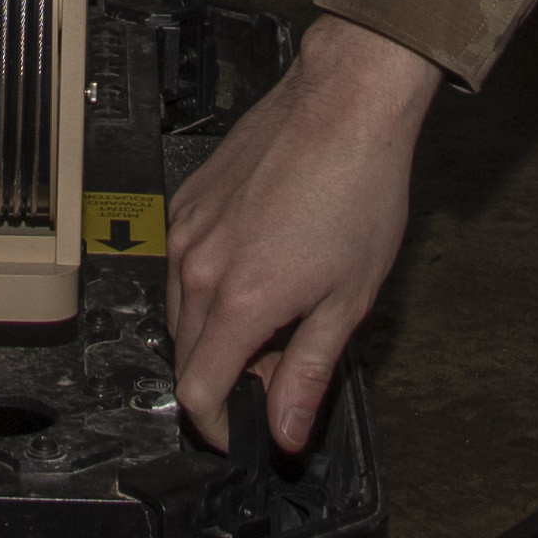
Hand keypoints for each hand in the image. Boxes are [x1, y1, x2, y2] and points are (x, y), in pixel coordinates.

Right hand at [168, 14, 442, 451]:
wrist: (345, 106)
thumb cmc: (358, 192)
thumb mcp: (347, 300)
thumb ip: (308, 372)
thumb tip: (286, 430)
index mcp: (237, 301)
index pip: (198, 391)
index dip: (218, 425)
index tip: (241, 431)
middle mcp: (197, 267)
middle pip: (185, 354)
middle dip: (224, 377)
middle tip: (277, 369)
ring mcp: (185, 229)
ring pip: (179, 309)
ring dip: (214, 331)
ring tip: (274, 314)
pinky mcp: (187, 200)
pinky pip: (182, 263)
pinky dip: (208, 284)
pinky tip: (257, 266)